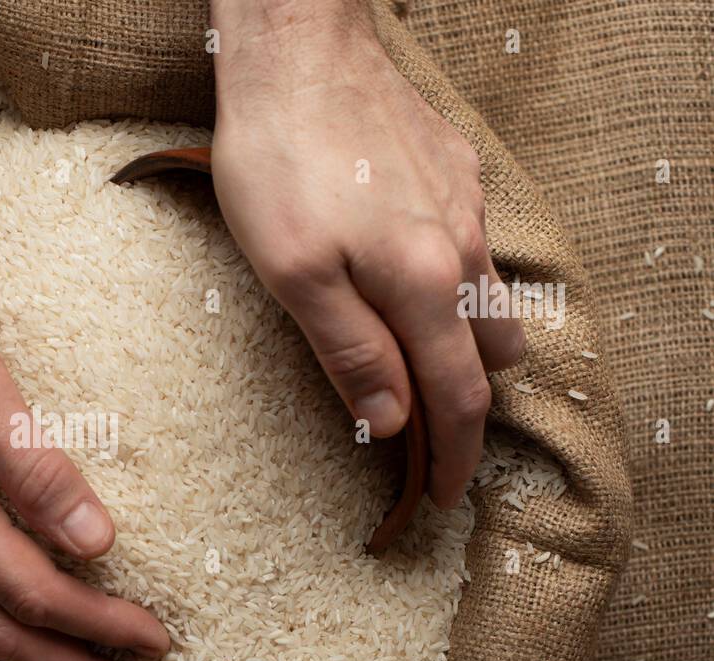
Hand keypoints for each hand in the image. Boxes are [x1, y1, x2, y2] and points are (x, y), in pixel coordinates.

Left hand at [210, 0, 524, 506]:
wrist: (299, 52)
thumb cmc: (280, 163)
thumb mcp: (294, 274)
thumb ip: (350, 351)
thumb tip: (393, 422)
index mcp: (424, 284)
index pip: (458, 398)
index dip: (453, 458)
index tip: (442, 497)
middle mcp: (462, 248)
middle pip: (489, 356)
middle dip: (468, 408)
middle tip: (431, 441)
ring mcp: (465, 205)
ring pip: (491, 299)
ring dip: (469, 347)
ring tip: (428, 370)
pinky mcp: (455, 170)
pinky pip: (474, 247)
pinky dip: (457, 286)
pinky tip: (416, 282)